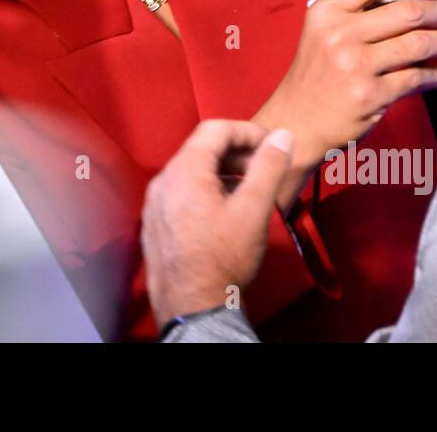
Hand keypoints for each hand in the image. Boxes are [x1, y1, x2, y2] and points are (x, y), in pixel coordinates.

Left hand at [142, 121, 295, 327]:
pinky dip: (205, 190)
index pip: (215, 130)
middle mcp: (162, 182)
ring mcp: (154, 204)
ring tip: (249, 189)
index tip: (272, 144)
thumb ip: (268, 167)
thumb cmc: (223, 259)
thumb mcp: (254, 209)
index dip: (248, 131)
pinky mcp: (155, 224)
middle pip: (201, 149)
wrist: (193, 306)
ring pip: (190, 172)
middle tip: (264, 167)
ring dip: (222, 172)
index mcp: (184, 171)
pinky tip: (225, 211)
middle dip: (236, 153)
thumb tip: (281, 137)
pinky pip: (181, 193)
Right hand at [256, 0, 436, 177]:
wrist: (295, 122)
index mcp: (328, 10)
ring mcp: (355, 64)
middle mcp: (339, 33)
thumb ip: (360, 12)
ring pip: (419, 43)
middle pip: (408, 10)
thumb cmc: (316, 73)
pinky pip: (417, 78)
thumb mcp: (324, 32)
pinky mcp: (370, 94)